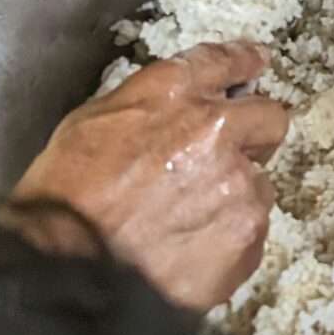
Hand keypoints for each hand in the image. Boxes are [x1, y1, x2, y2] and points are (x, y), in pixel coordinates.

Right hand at [9, 43, 289, 312]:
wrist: (66, 273)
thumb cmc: (63, 200)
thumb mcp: (88, 124)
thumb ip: (144, 106)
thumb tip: (170, 109)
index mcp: (174, 93)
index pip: (226, 61)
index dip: (244, 62)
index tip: (256, 63)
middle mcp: (217, 128)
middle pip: (270, 119)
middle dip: (254, 136)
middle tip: (227, 160)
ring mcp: (238, 183)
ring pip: (258, 184)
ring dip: (233, 197)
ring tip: (189, 226)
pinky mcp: (246, 234)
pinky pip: (251, 234)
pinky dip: (228, 243)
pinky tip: (192, 255)